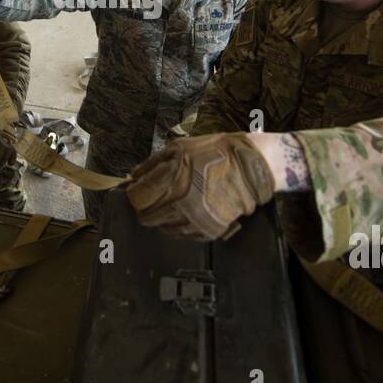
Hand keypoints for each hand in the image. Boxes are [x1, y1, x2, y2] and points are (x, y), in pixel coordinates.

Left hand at [126, 133, 274, 240]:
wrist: (251, 167)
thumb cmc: (213, 152)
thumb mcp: (179, 148)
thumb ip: (152, 164)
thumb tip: (132, 178)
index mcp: (170, 182)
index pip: (137, 198)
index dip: (135, 192)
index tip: (138, 189)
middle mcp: (180, 205)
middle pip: (146, 216)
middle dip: (146, 206)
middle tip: (155, 196)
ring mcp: (194, 221)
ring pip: (163, 228)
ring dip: (162, 216)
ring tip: (174, 200)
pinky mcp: (208, 231)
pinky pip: (182, 235)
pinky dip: (179, 225)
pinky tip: (186, 210)